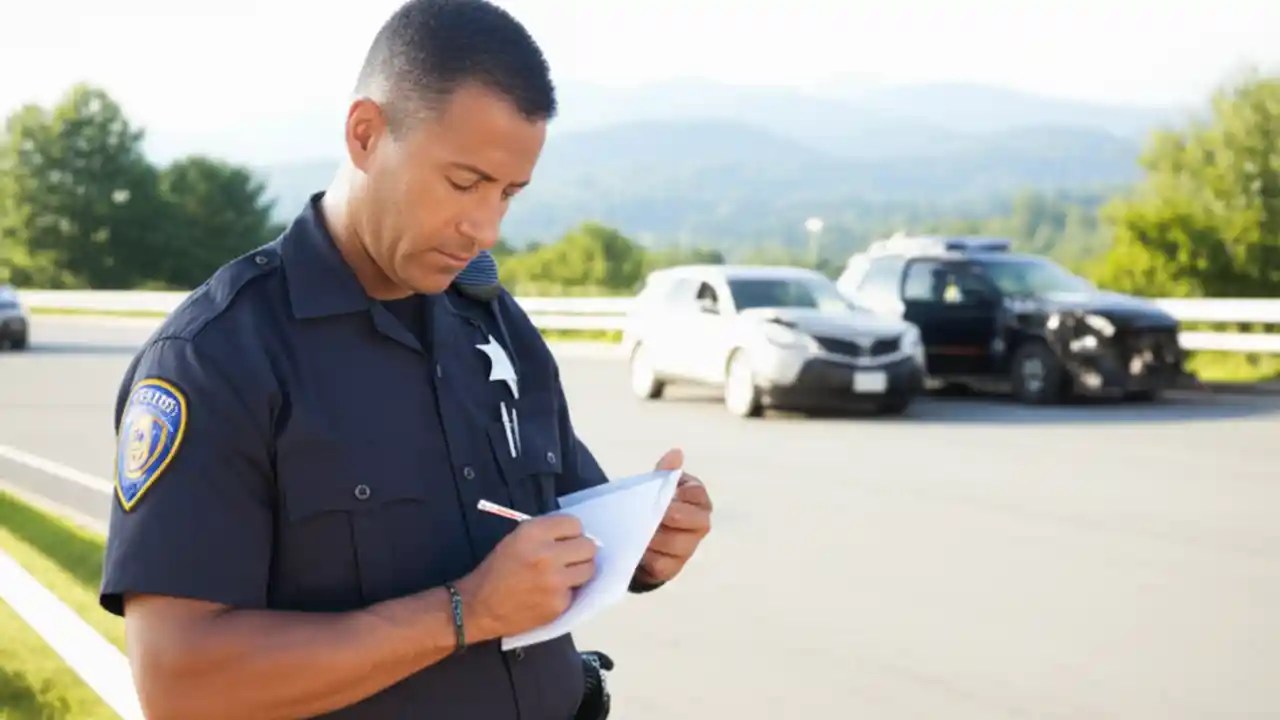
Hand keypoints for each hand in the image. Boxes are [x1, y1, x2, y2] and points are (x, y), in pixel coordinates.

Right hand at [456, 515, 596, 641]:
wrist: (478, 607)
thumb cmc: (496, 570)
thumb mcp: (516, 539)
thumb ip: (545, 533)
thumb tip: (575, 534)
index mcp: (533, 533)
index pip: (574, 524)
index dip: (570, 533)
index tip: (565, 539)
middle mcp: (547, 554)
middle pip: (588, 546)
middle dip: (580, 551)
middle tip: (568, 557)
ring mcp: (555, 581)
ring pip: (589, 568)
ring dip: (579, 570)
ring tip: (561, 575)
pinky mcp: (559, 604)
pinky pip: (576, 591)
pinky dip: (567, 591)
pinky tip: (549, 593)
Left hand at [635, 448, 712, 586]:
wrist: (640, 536)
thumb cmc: (653, 505)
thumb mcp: (656, 487)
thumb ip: (664, 473)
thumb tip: (676, 453)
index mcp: (699, 501)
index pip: (698, 495)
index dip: (681, 495)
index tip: (665, 495)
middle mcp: (700, 525)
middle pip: (692, 521)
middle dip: (669, 516)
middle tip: (648, 513)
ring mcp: (688, 548)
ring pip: (677, 545)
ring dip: (656, 537)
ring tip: (638, 531)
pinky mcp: (673, 568)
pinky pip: (663, 565)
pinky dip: (649, 558)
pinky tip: (637, 550)